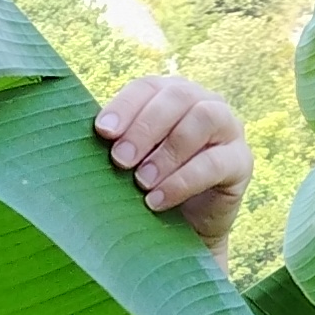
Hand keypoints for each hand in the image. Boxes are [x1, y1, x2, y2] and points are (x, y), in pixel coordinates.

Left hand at [95, 76, 251, 250]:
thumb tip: (73, 138)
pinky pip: (216, 162)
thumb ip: (117, 144)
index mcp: (170, 95)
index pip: (148, 86)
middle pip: (177, 97)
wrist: (187, 229)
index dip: (125, 106)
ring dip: (167, 152)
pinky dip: (183, 180)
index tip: (102, 132)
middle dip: (145, 127)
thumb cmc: (150, 186)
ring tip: (141, 182)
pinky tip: (158, 200)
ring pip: (202, 120)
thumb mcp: (131, 162)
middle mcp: (203, 102)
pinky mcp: (241, 161)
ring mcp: (228, 128)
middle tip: (120, 160)